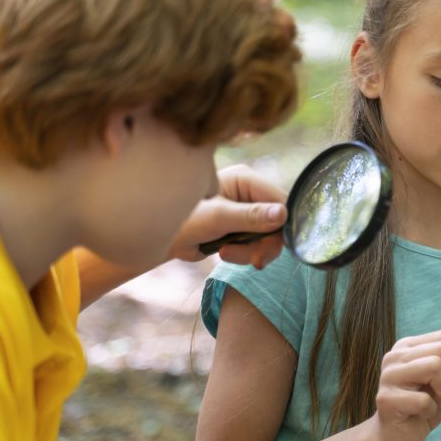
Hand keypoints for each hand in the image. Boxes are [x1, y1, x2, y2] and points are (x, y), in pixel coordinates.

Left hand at [168, 164, 286, 268]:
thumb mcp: (218, 218)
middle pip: (277, 221)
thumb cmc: (182, 220)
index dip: (282, 224)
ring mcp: (245, 212)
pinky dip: (245, 254)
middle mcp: (249, 193)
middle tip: (254, 261)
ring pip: (268, 236)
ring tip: (227, 254)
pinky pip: (256, 244)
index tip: (271, 245)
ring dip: (251, 251)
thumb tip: (283, 215)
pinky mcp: (240, 228)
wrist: (157, 240)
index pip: (280, 200)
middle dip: (264, 243)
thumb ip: (251, 217)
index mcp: (245, 179)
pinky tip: (225, 253)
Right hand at [371, 329, 440, 440]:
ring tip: (434, 401)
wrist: (396, 438)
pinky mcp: (386, 399)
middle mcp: (396, 355)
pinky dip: (430, 410)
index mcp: (410, 346)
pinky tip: (420, 415)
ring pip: (433, 365)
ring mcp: (389, 375)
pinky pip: (424, 400)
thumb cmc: (423, 408)